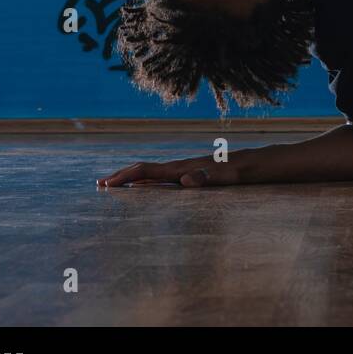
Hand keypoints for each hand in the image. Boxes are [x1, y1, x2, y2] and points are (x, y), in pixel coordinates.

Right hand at [97, 155, 238, 188]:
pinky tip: (145, 189)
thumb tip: (185, 180)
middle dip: (121, 176)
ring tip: (114, 186)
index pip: (147, 171)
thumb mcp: (227, 177)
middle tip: (98, 185)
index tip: (106, 186)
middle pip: (144, 169)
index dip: (126, 177)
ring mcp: (185, 169)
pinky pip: (162, 178)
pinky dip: (147, 183)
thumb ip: (209, 178)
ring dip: (132, 179)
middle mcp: (181, 167)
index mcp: (183, 169)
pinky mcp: (191, 174)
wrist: (254, 164)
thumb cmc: (241, 172)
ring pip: (152, 173)